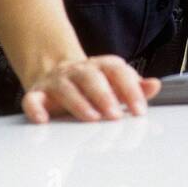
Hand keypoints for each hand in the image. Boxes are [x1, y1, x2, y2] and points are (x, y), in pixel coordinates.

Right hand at [20, 55, 160, 123]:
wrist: (55, 74)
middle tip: (115, 115)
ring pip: (65, 87)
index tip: (139, 110)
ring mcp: (56, 82)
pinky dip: (35, 108)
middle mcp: (78, 71)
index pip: (117, 71)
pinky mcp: (37, 94)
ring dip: (78, 102)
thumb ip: (134, 88)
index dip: (130, 89)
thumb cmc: (92, 85)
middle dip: (104, 95)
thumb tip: (155, 86)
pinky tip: (43, 119)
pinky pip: (32, 99)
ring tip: (91, 118)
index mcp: (101, 67)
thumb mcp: (115, 84)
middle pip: (91, 77)